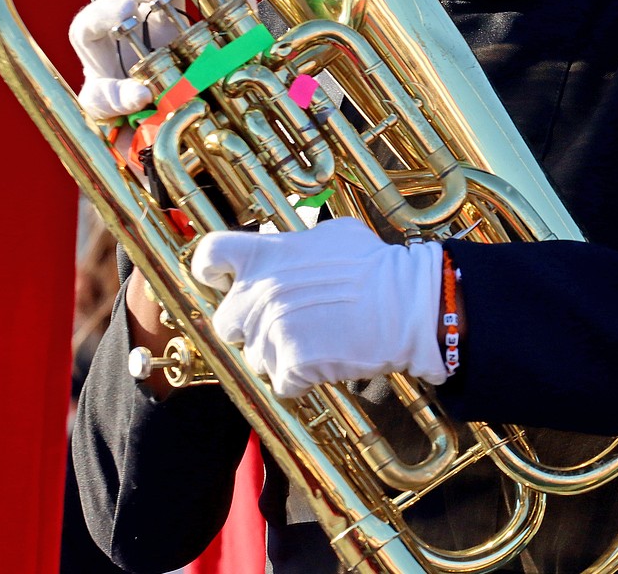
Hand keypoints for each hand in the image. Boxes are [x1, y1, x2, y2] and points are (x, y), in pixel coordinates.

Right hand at [68, 0, 254, 119]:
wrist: (204, 155)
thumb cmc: (209, 99)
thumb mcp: (229, 57)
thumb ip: (235, 16)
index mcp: (160, 22)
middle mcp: (128, 38)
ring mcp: (109, 68)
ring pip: (84, 30)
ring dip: (101, 15)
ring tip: (124, 15)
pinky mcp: (102, 106)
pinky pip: (96, 96)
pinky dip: (116, 92)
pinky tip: (140, 94)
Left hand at [190, 218, 446, 393]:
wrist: (408, 303)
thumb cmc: (376, 267)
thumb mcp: (332, 234)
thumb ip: (294, 245)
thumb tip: (283, 250)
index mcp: (265, 254)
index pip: (209, 256)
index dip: (213, 272)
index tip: (227, 282)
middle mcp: (258, 292)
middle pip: (227, 323)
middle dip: (250, 328)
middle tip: (286, 325)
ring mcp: (271, 331)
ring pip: (256, 358)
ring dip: (281, 356)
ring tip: (318, 341)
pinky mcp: (291, 364)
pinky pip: (283, 383)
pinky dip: (302, 379)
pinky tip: (327, 361)